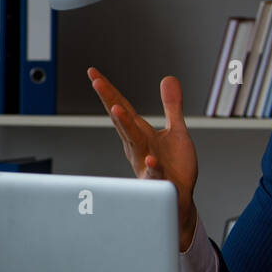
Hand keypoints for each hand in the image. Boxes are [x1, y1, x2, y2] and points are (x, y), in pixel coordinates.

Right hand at [88, 67, 199, 250]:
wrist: (178, 199)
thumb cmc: (174, 167)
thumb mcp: (176, 130)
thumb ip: (171, 106)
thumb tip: (168, 78)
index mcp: (141, 133)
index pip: (122, 107)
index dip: (108, 90)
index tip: (93, 72)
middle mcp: (138, 146)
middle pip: (121, 120)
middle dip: (109, 100)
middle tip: (97, 82)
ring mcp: (145, 163)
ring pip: (133, 142)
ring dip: (124, 126)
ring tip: (116, 109)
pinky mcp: (158, 180)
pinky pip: (154, 172)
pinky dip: (152, 165)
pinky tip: (152, 158)